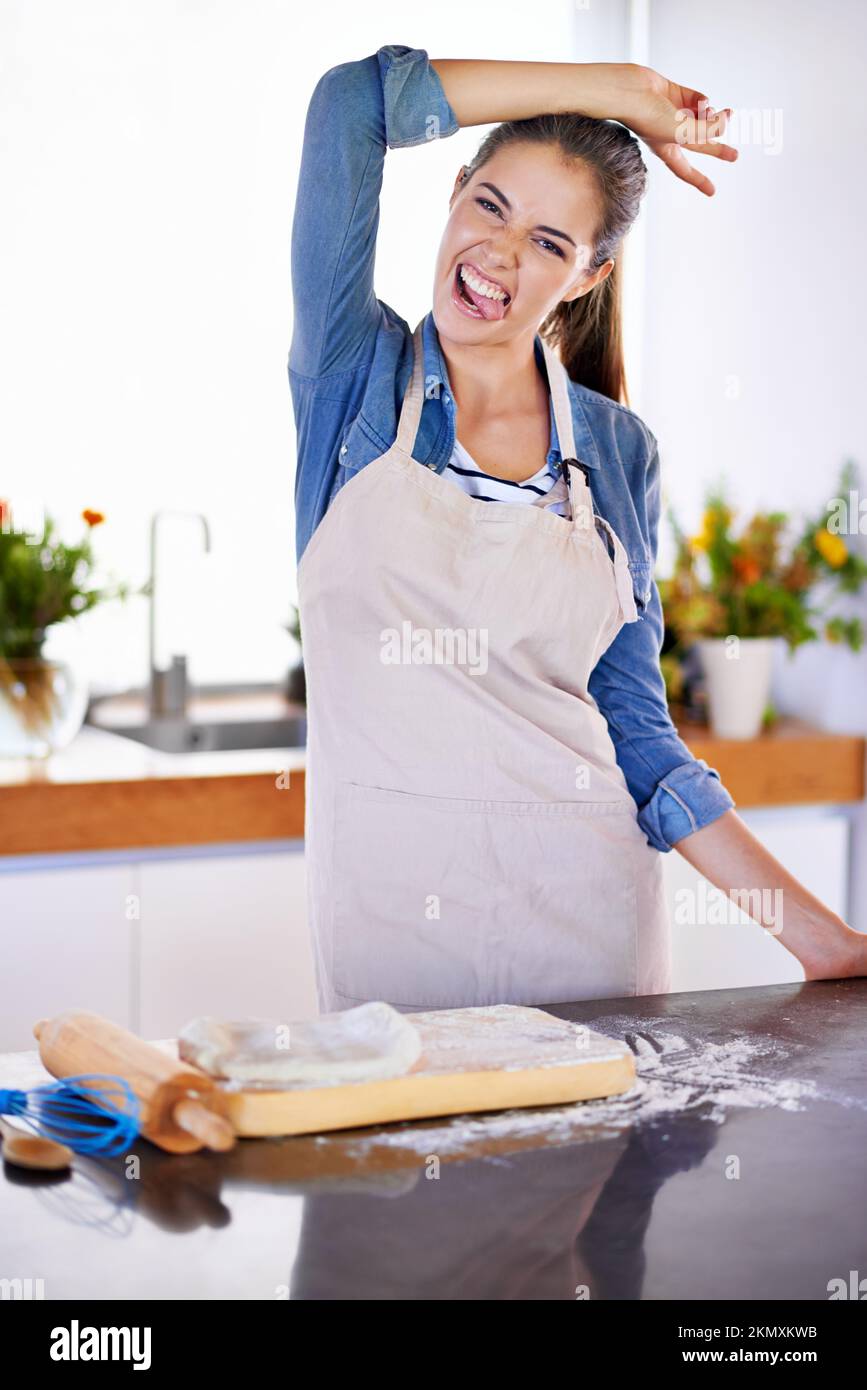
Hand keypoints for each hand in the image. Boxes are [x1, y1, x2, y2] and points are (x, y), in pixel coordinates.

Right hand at [615, 63, 737, 195]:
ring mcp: (672, 113)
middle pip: (700, 144)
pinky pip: (696, 98)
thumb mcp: (683, 132)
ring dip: (713, 115)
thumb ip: (709, 129)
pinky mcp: (673, 94)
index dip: (700, 181)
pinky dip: (702, 99)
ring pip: (702, 117)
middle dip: (718, 149)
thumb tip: (726, 120)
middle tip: (734, 155)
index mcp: (668, 150)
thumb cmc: (648, 118)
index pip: (687, 170)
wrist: (630, 92)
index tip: (712, 191)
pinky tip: (702, 101)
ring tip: (719, 112)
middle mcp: (670, 134)